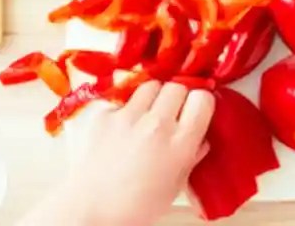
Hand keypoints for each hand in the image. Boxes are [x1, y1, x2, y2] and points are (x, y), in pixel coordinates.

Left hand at [21, 82, 215, 225]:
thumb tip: (199, 140)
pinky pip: (120, 98)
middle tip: (170, 112)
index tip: (195, 107)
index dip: (200, 102)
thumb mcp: (173, 187)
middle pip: (176, 87)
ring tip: (145, 116)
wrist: (92, 208)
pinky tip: (120, 125)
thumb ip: (189, 158)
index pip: (202, 100)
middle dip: (176, 97)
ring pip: (149, 86)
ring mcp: (127, 116)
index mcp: (179, 145)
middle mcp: (155, 125)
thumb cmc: (133, 206)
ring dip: (151, 97)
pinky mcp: (102, 113)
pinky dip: (123, 107)